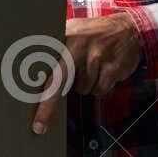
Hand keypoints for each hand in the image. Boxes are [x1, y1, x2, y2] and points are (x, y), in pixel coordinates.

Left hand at [32, 11, 142, 133]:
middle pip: (58, 83)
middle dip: (47, 109)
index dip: (33, 85)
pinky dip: (100, 85)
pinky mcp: (112, 67)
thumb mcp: (72, 30)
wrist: (129, 29)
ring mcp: (97, 57)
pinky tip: (104, 71)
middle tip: (39, 127)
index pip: (44, 63)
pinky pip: (99, 90)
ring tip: (91, 68)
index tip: (28, 109)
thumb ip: (55, 46)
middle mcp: (79, 45)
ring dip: (86, 84)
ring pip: (82, 89)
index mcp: (65, 35)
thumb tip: (33, 73)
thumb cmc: (94, 35)